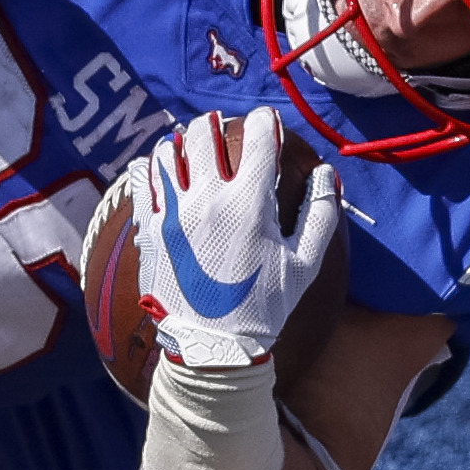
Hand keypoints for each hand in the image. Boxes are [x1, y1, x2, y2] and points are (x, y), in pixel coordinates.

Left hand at [129, 109, 340, 368]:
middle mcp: (208, 198)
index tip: (268, 126)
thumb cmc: (264, 306)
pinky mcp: (149, 228)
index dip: (267, 122)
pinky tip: (158, 168)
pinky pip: (141, 180)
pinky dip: (150, 166)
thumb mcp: (304, 263)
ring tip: (188, 148)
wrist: (213, 347)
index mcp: (250, 202)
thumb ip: (320, 213)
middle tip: (222, 131)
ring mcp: (173, 212)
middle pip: (205, 132)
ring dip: (180, 142)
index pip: (259, 135)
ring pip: (167, 150)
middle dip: (217, 124)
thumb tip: (328, 174)